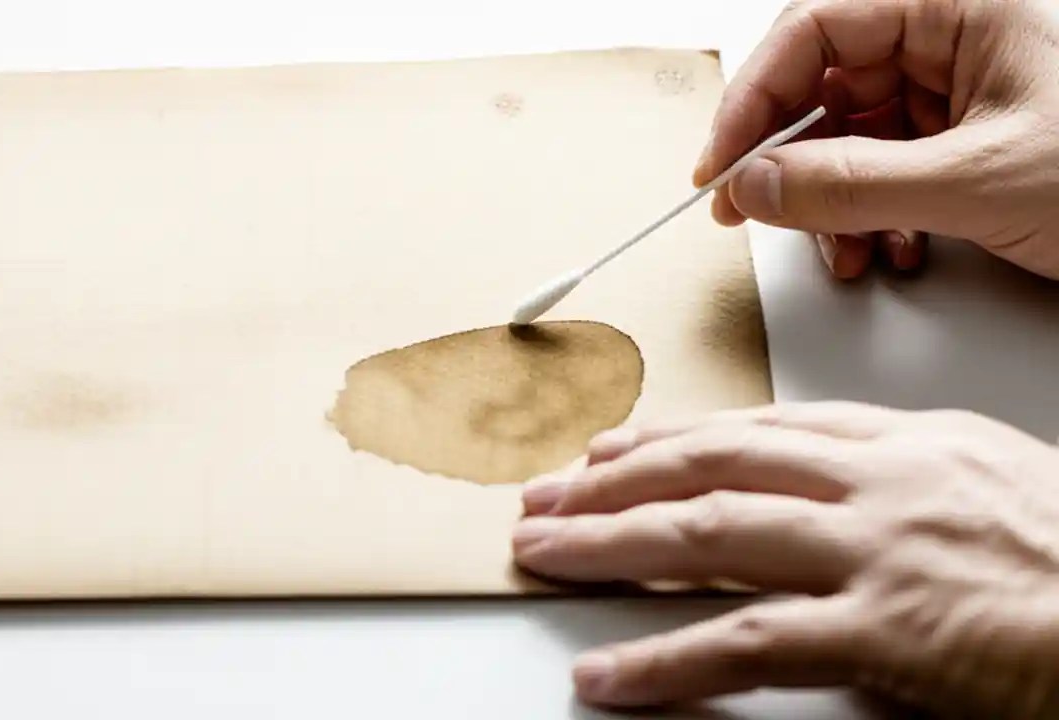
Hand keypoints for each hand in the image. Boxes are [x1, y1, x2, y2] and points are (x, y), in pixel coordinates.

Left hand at [512, 403, 1058, 716]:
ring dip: (608, 546)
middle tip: (544, 498)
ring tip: (544, 556)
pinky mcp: (882, 632)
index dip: (669, 438)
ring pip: (706, 535)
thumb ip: (898, 474)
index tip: (609, 450)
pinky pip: (745, 644)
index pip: (756, 429)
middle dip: (612, 482)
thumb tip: (821, 482)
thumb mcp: (989, 478)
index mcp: (904, 443)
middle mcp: (876, 482)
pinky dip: (664, 660)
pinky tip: (610, 673)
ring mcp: (874, 553)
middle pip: (710, 467)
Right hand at [696, 0, 1058, 279]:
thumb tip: (753, 187)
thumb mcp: (979, 182)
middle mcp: (953, 42)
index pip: (817, 29)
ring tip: (845, 249)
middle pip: (825, 85)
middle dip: (789, 160)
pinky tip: (887, 247)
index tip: (720, 163)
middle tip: (751, 211)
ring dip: (829, 203)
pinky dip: (868, 217)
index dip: (754, 96)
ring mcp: (958, 95)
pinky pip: (882, 171)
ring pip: (847, 137)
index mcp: (962, 6)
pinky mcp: (964, 143)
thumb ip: (850, 184)